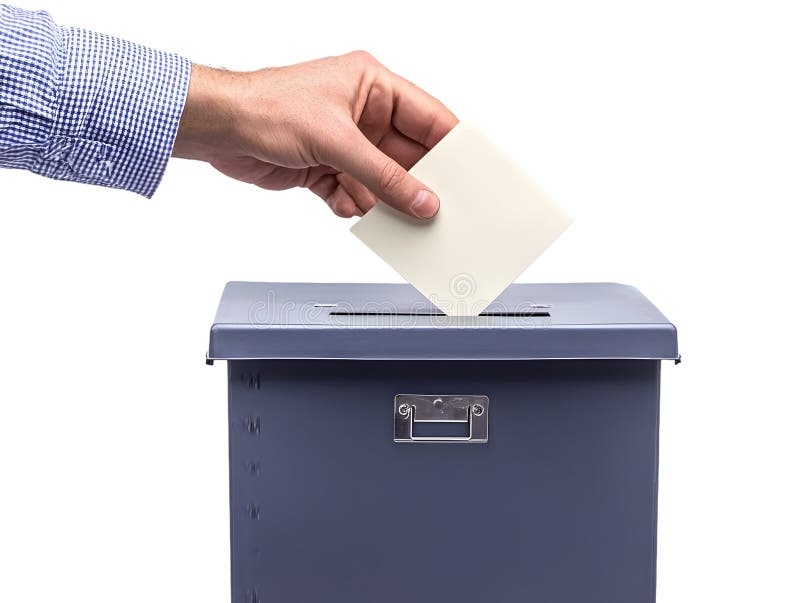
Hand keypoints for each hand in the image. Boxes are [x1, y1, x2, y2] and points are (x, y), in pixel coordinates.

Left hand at [172, 51, 457, 217]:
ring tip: (383, 212)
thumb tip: (422, 199)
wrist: (218, 129)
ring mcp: (345, 143)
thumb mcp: (337, 142)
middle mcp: (363, 113)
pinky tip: (341, 201)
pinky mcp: (327, 168)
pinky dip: (352, 204)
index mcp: (373, 86)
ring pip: (382, 180)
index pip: (428, 117)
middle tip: (435, 207)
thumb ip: (384, 176)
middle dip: (416, 182)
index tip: (471, 174)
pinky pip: (356, 193)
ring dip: (381, 198)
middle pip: (407, 155)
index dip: (451, 146)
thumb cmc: (266, 107)